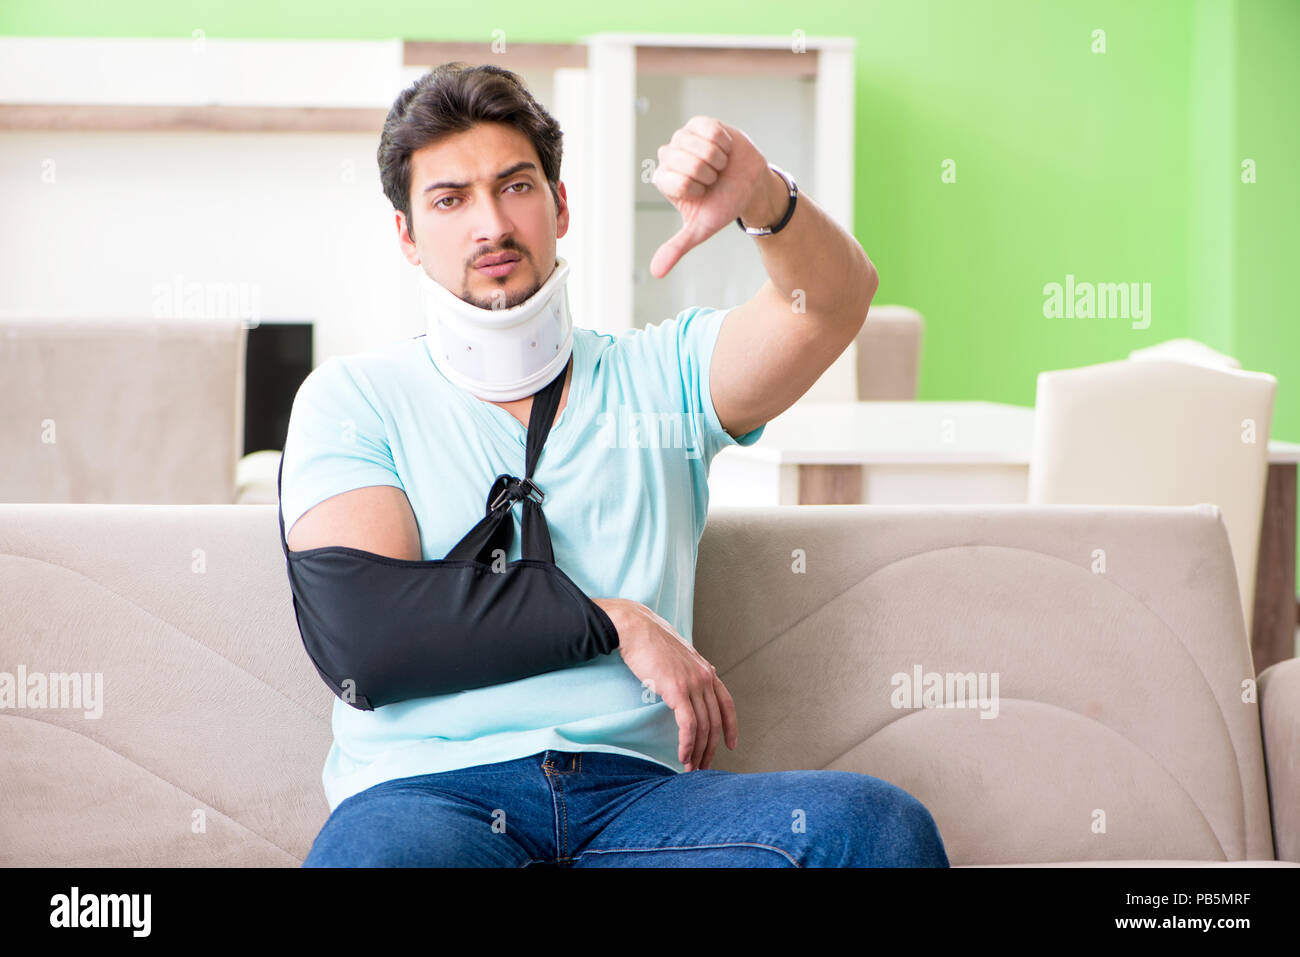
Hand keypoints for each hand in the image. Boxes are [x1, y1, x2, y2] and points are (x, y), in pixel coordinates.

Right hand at [593, 597, 738, 770]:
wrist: (635, 627)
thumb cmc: (650, 641)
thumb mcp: (677, 656)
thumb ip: (688, 672)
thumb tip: (690, 685)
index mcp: (706, 671)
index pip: (727, 704)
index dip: (731, 727)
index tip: (731, 746)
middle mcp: (705, 677)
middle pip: (715, 722)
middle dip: (710, 749)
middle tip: (702, 768)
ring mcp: (692, 683)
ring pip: (703, 727)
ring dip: (698, 752)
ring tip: (690, 769)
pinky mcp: (676, 689)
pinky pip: (688, 725)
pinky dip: (687, 744)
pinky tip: (683, 756)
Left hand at [649, 115, 770, 278]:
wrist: (749, 187)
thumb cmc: (723, 206)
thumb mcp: (700, 229)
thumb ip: (676, 247)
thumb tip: (656, 272)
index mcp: (664, 180)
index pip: (676, 180)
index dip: (697, 187)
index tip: (703, 192)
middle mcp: (669, 156)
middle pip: (688, 162)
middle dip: (709, 174)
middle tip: (713, 178)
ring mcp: (684, 137)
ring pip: (701, 146)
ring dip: (718, 159)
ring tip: (719, 165)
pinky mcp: (700, 124)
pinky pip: (711, 131)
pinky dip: (724, 144)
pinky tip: (724, 151)